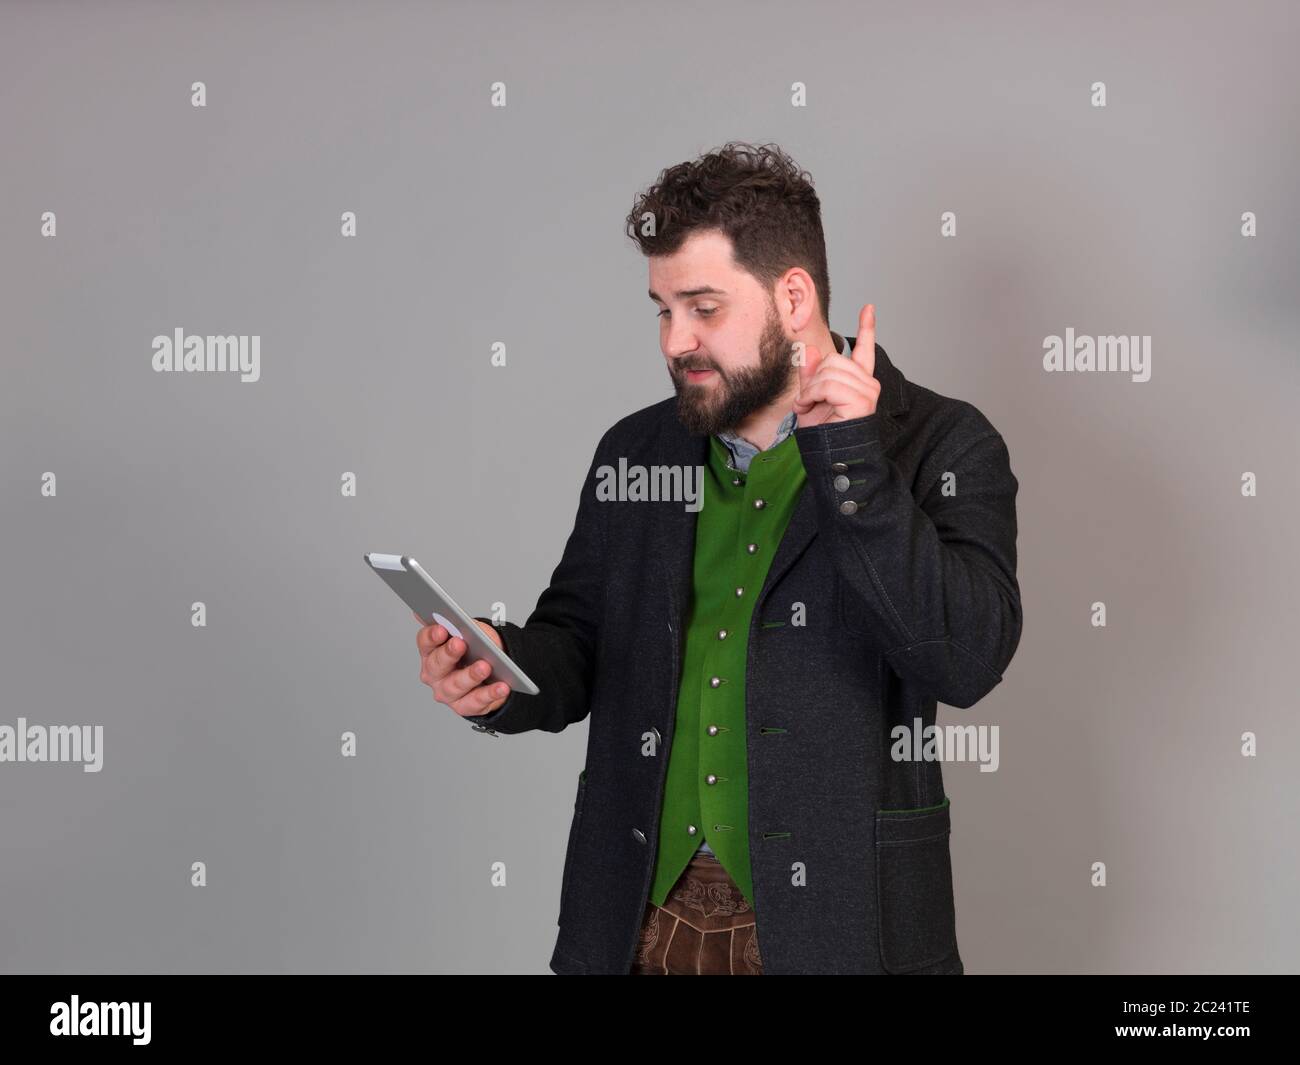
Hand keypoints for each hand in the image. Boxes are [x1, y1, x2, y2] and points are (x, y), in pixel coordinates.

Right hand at [414, 614, 510, 717]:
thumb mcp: (471, 632)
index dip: (432, 635)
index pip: (425, 642)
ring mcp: (447, 692)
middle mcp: (433, 674)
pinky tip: (502, 686)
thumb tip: (440, 609)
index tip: (442, 628)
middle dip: (448, 654)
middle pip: (436, 664)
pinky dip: (490, 694)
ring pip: (455, 685)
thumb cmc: (477, 649)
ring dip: (470, 675)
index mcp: (431, 651)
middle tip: (460, 643)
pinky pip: (476, 702)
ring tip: (485, 666)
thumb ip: (458, 623)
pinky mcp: (464, 706)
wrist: (494, 672)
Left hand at [792, 303, 879, 426]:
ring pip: (828, 371)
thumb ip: (811, 374)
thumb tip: (811, 350)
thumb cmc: (822, 433)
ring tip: (810, 407)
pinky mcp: (862, 399)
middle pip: (833, 360)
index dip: (867, 327)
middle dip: (812, 380)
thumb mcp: (810, 397)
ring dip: (810, 391)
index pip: (864, 349)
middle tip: (808, 402)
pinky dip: (812, 396)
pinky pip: (828, 385)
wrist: (829, 457)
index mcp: (858, 380)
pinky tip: (810, 408)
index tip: (869, 308)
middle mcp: (867, 383)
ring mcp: (867, 391)